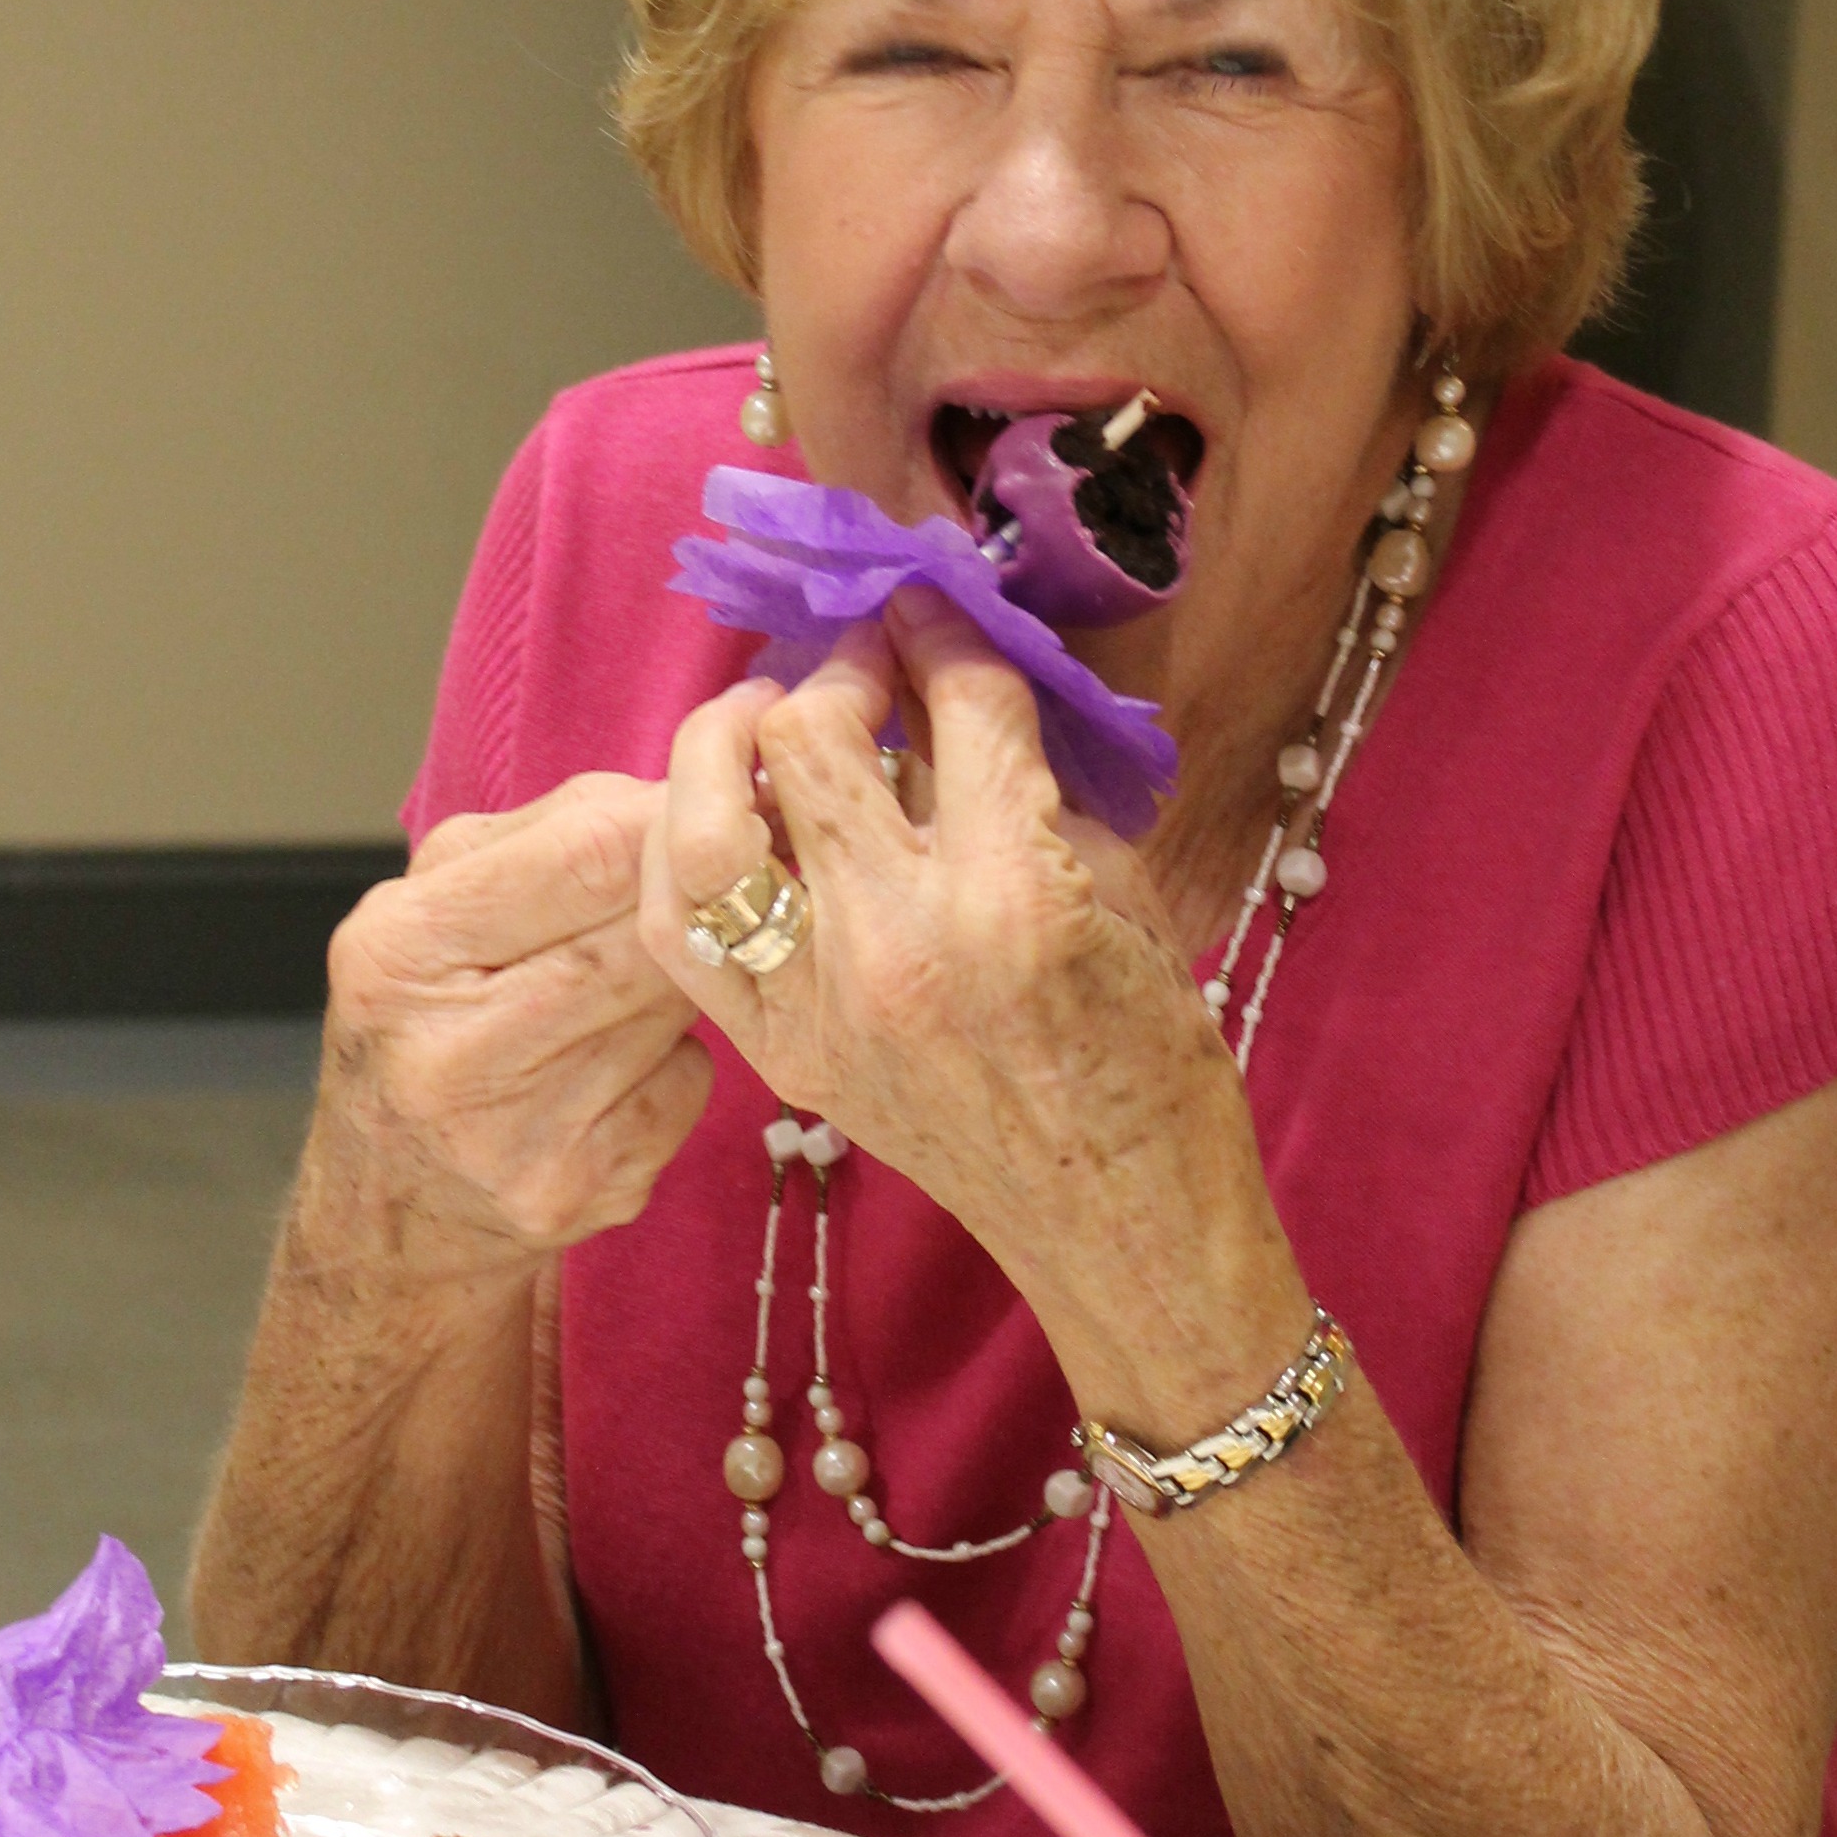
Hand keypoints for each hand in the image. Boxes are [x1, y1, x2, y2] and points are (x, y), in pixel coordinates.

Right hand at [318, 771, 714, 1265]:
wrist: (393, 1209)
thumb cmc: (423, 1022)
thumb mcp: (431, 911)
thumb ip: (544, 838)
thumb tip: (677, 794)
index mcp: (398, 951)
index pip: (585, 853)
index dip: (665, 821)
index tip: (702, 808)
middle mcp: (451, 1051)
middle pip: (641, 935)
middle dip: (686, 900)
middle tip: (706, 884)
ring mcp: (523, 1135)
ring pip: (675, 1006)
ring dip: (685, 976)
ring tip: (640, 973)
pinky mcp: (589, 1187)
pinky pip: (690, 1082)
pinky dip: (676, 1058)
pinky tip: (625, 1063)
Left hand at [643, 594, 1305, 1412]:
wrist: (1122, 1227)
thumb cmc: (1154, 1060)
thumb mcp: (1124, 895)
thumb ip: (1033, 785)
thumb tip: (952, 688)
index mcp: (1018, 893)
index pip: (956, 703)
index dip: (945, 633)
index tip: (936, 609)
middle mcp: (903, 942)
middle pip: (810, 738)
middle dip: (842, 670)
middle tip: (872, 666)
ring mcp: (824, 1005)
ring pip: (710, 823)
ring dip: (735, 745)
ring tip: (777, 725)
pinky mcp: (779, 1055)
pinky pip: (682, 926)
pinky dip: (687, 851)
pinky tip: (735, 817)